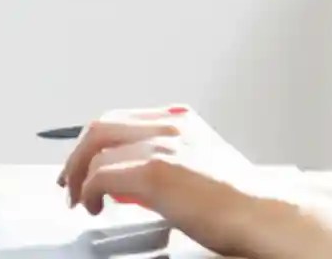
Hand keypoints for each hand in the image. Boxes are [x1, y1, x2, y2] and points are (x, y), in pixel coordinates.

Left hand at [57, 105, 266, 254]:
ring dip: (79, 176)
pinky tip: (94, 207)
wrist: (262, 212)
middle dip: (78, 154)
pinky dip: (89, 192)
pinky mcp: (154, 171)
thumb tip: (138, 181)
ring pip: (96, 146)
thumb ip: (173, 160)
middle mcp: (170, 125)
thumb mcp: (205, 164)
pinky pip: (102, 175)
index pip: (121, 119)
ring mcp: (161, 145)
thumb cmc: (242, 199)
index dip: (94, 142)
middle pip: (101, 126)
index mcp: (182, 121)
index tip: (84, 162)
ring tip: (80, 200)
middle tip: (69, 180)